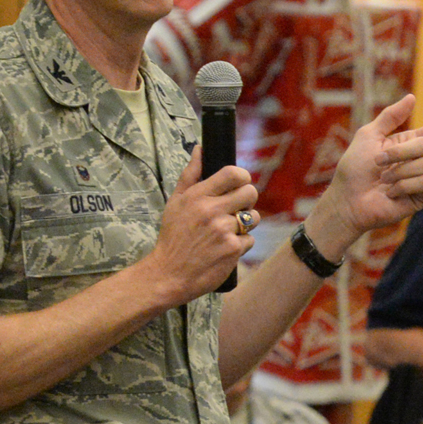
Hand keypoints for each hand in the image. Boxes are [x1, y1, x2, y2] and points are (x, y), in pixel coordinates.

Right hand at [145, 151, 257, 303]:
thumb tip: (200, 148)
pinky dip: (240, 244)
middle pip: (250, 193)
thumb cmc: (173, 236)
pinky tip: (225, 248)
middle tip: (236, 208)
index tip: (239, 184)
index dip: (242, 177)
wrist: (168, 274)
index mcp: (198, 196)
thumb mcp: (175, 202)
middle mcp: (212, 211)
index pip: (233, 174)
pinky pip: (250, 240)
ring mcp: (224, 230)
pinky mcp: (233, 250)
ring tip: (228, 230)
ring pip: (254, 217)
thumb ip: (190, 174)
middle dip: (247, 200)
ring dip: (246, 223)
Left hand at [325, 95, 422, 236]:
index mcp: (406, 144)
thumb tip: (412, 97)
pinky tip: (391, 193)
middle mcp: (416, 161)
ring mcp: (420, 180)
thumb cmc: (354, 169)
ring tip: (383, 180)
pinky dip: (403, 185)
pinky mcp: (421, 198)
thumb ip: (391, 117)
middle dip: (401, 152)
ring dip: (399, 171)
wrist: (348, 199)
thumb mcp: (368, 135)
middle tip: (378, 161)